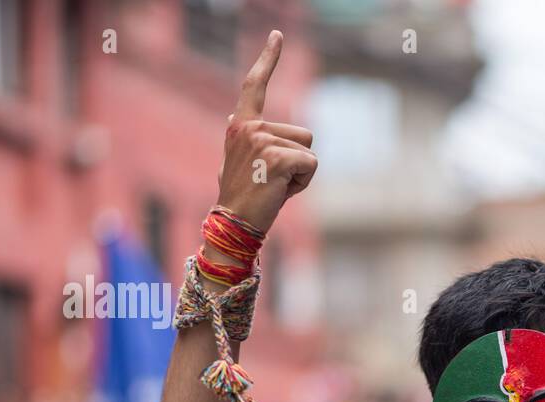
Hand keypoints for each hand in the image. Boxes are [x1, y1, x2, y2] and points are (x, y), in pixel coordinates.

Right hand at [215, 30, 316, 235]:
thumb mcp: (240, 161)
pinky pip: (311, 166)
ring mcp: (262, 140)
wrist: (233, 224)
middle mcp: (249, 127)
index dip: (268, 58)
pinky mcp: (277, 157)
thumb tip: (236, 120)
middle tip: (271, 180)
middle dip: (297, 160)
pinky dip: (304, 183)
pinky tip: (281, 192)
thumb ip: (246, 139)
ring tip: (275, 186)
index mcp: (240, 125)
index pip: (254, 85)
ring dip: (301, 172)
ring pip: (308, 150)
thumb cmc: (243, 197)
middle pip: (303, 134)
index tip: (278, 35)